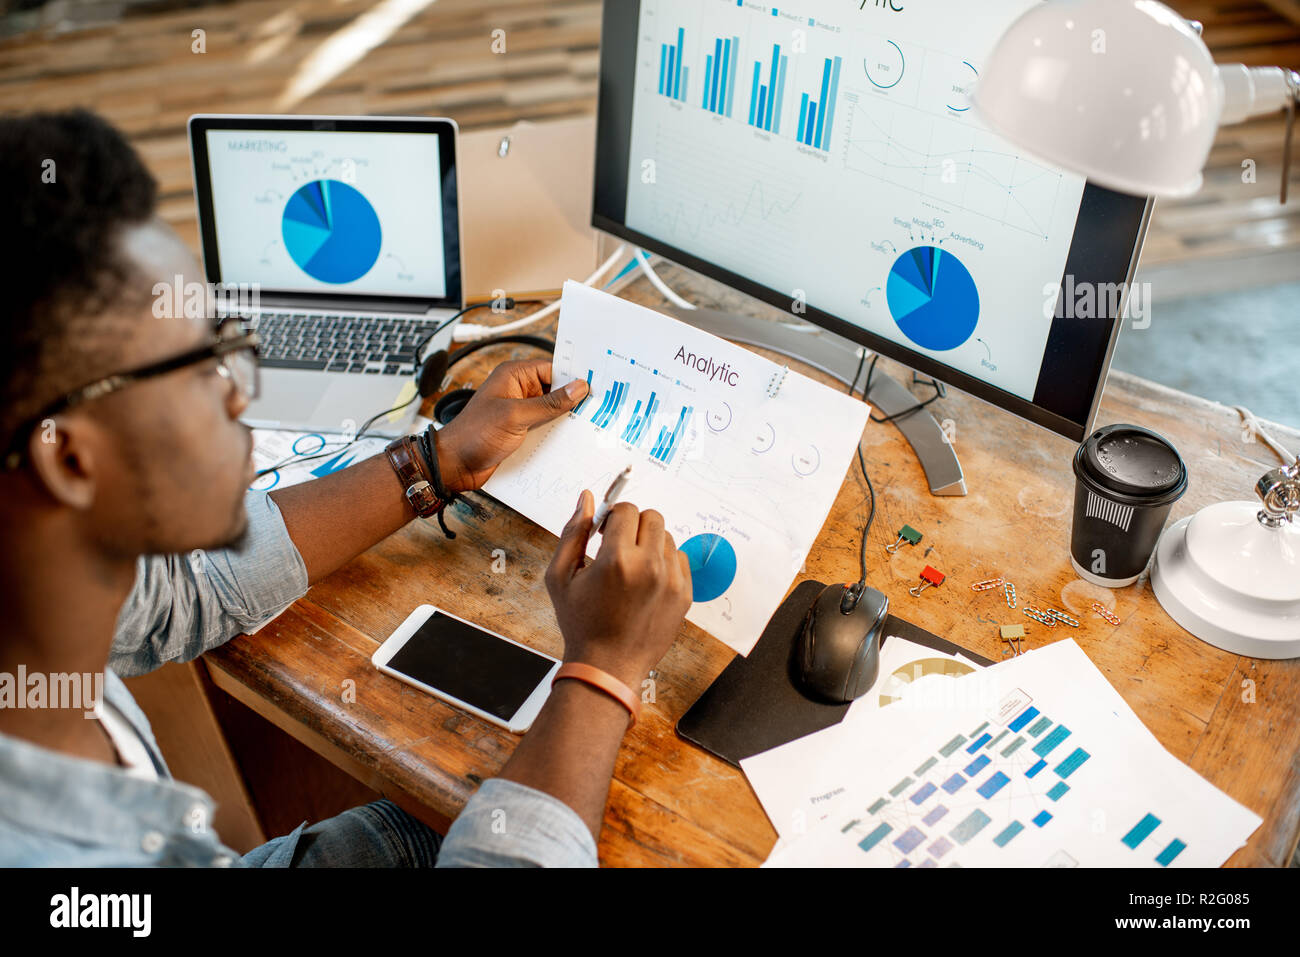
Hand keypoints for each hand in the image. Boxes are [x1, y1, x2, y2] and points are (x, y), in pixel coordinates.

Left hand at [433, 359, 587, 493]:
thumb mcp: (515, 415)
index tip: (595, 386)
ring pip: (552, 411)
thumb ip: (548, 403)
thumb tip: (577, 388)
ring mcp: (519, 412)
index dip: (572, 378)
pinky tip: (570, 440)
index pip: (552, 369)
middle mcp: (517, 391)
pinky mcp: (520, 430)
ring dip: (565, 419)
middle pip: (554, 390)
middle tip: (597, 407)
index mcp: (513, 376)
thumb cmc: (474, 434)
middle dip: (572, 400)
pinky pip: (544, 427)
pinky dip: (555, 433)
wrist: (454, 464)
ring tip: (588, 425)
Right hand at [545, 491, 692, 688]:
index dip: (612, 517)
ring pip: (667, 537)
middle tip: (618, 545)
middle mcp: (649, 567)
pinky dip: (664, 562)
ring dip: (649, 543)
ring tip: (631, 568)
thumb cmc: (580, 623)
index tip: (604, 532)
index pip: (625, 510)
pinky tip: (646, 581)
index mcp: (616, 560)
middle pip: (652, 517)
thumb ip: (573, 532)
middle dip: (633, 524)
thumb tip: (587, 497)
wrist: (607, 667)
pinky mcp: (685, 595)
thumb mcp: (561, 576)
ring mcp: (671, 582)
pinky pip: (680, 559)